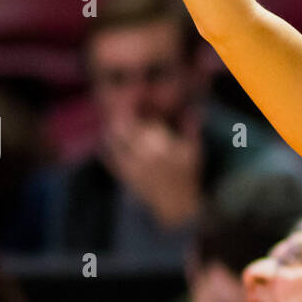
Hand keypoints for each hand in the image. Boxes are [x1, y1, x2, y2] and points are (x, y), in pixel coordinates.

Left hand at [101, 107, 201, 226]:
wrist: (177, 208)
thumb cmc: (189, 179)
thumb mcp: (194, 152)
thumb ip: (192, 128)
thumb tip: (194, 109)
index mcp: (159, 145)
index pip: (143, 118)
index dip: (136, 102)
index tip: (137, 93)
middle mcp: (142, 153)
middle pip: (123, 124)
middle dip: (121, 110)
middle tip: (122, 102)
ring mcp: (131, 165)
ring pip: (113, 138)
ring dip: (113, 125)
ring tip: (116, 118)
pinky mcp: (125, 176)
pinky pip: (110, 158)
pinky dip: (107, 146)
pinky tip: (107, 139)